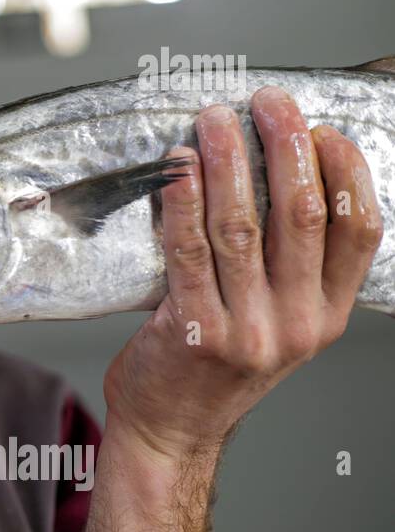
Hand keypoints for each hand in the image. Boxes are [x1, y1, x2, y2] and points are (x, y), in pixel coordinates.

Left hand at [104, 86, 382, 462]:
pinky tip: (176, 168)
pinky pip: (187, 251)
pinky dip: (181, 202)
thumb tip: (279, 175)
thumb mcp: (277, 323)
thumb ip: (289, 268)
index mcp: (328, 314)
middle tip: (267, 102)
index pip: (360, 229)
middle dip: (285, 145)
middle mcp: (297, 323)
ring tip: (214, 120)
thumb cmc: (215, 368)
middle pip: (303, 215)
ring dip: (228, 162)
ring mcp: (246, 331)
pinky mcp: (192, 332)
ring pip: (242, 226)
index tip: (320, 127)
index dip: (345, 169)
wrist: (170, 429)